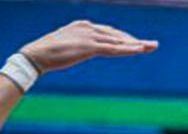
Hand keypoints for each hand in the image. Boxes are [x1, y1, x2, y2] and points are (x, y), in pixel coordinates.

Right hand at [19, 20, 157, 73]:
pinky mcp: (90, 46)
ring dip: (136, 45)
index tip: (136, 43)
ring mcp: (89, 36)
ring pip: (118, 41)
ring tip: (151, 47)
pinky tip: (139, 51)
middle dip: (135, 40)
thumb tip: (78, 51)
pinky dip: (127, 50)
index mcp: (83, 25)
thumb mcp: (65, 46)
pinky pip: (113, 49)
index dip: (123, 38)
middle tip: (151, 45)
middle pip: (117, 34)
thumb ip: (76, 46)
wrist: (36, 55)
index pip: (109, 32)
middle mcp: (88, 27)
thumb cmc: (47, 53)